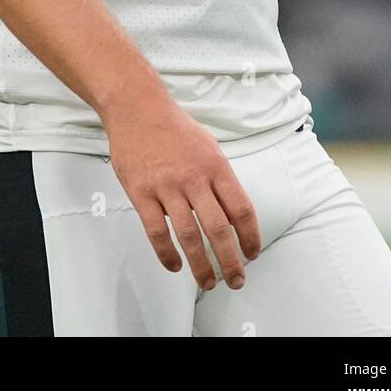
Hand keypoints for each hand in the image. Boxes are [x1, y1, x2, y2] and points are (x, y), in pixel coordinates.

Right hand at [104, 91, 260, 290]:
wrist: (137, 107)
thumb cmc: (174, 127)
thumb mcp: (208, 146)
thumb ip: (220, 179)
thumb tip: (233, 214)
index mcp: (215, 166)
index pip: (241, 209)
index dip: (250, 236)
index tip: (253, 254)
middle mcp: (194, 178)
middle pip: (218, 229)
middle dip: (231, 261)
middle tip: (236, 280)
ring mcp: (166, 186)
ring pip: (189, 235)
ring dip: (201, 265)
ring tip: (208, 282)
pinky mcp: (141, 192)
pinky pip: (156, 231)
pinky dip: (167, 253)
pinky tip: (175, 265)